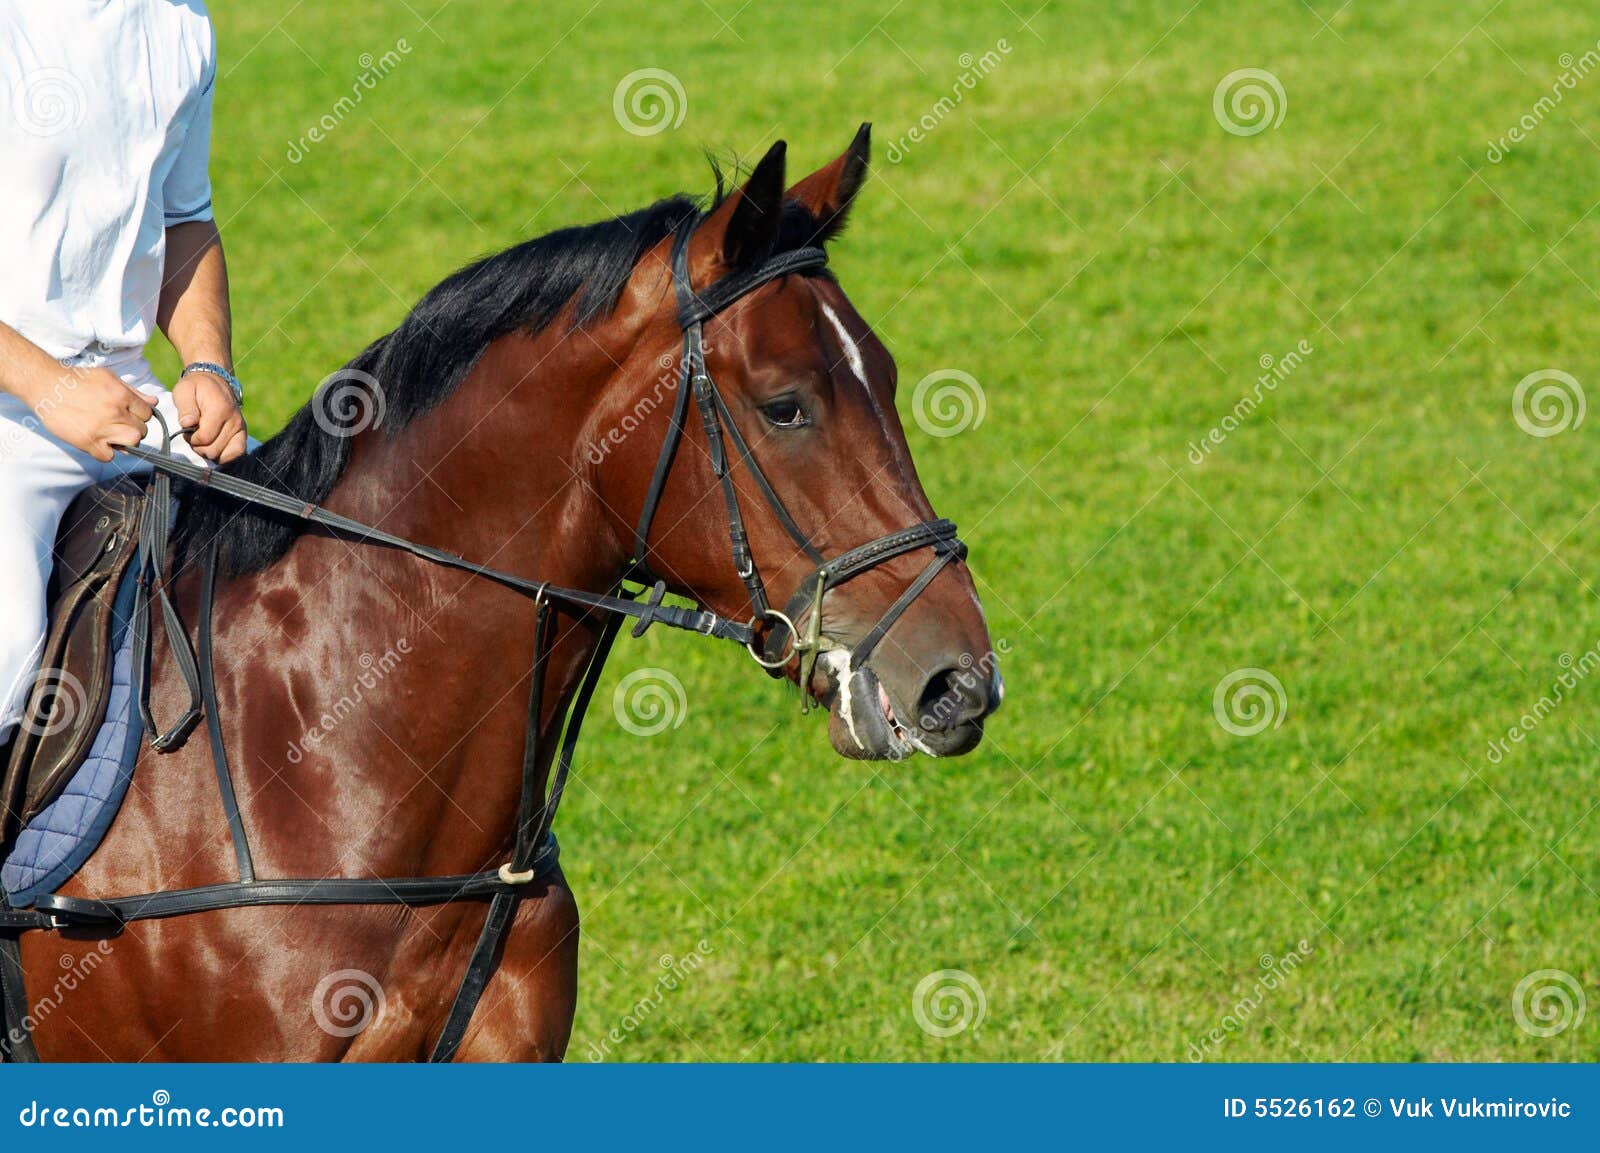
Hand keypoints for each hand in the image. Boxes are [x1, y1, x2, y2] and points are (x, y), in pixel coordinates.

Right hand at [32, 366, 154, 462]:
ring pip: (131, 443)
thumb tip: (154, 402)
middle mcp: (114, 411)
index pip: (147, 413)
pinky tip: (98, 442)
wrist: (46, 385)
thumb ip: (132, 391)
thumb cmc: (77, 380)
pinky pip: (108, 456)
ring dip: (124, 441)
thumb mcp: (107, 377)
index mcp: (121, 394)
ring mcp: (101, 428)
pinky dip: (105, 452)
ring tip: (112, 434)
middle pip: (141, 431)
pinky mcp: (87, 441)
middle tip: (119, 425)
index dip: (140, 415)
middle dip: (133, 429)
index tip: (129, 415)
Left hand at [172, 370, 246, 462]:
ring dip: (210, 452)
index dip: (191, 439)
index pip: (204, 438)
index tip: (187, 430)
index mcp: (220, 410)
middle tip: (194, 435)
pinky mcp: (243, 434)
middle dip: (199, 447)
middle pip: (214, 450)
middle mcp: (234, 421)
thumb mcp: (184, 391)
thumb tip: (187, 424)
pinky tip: (214, 447)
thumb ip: (185, 408)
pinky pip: (237, 454)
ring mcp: (241, 428)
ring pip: (224, 455)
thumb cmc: (196, 387)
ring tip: (204, 440)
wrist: (214, 381)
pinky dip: (223, 455)